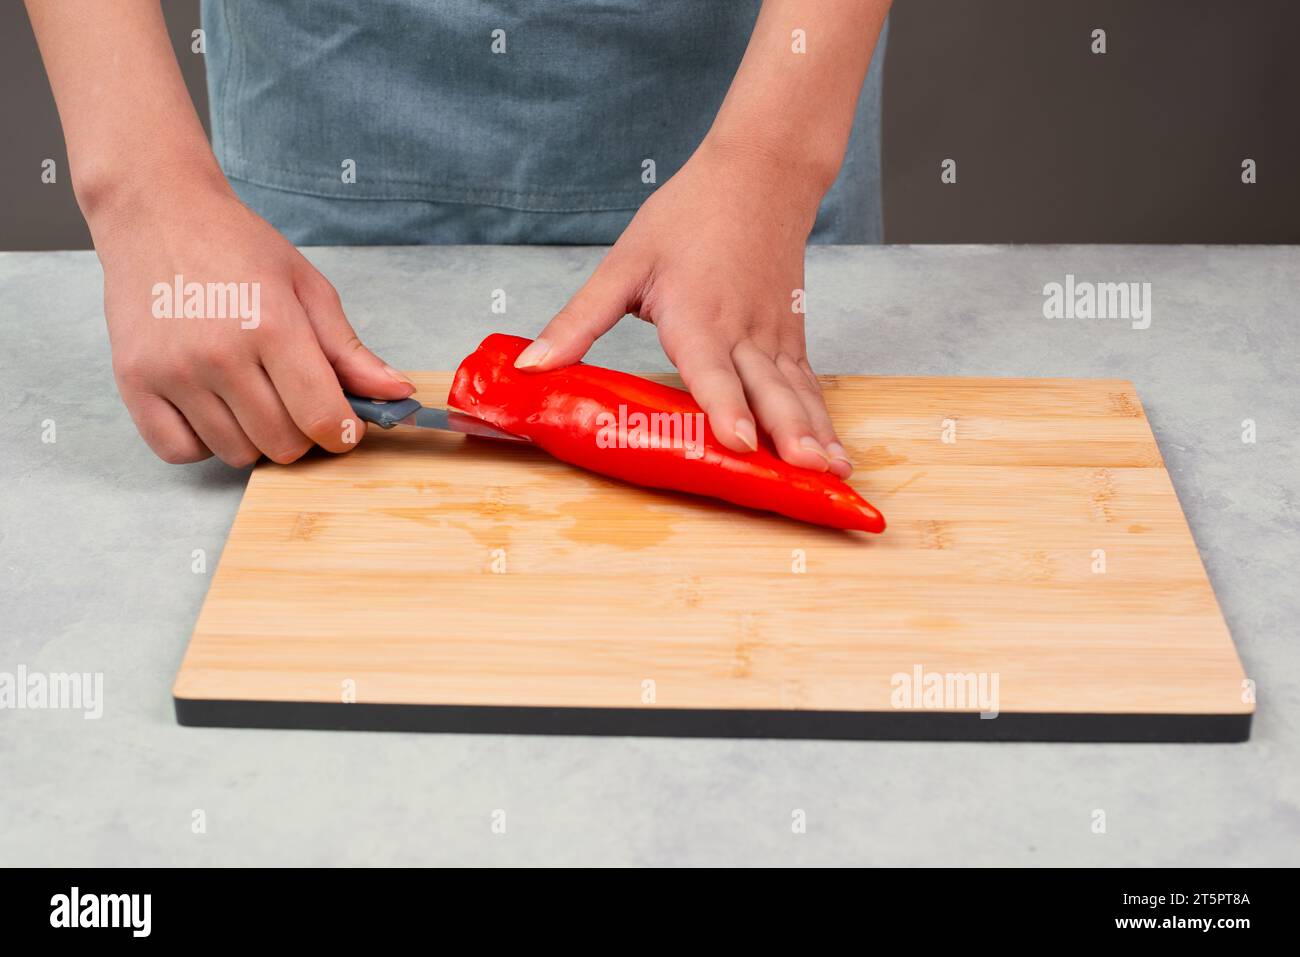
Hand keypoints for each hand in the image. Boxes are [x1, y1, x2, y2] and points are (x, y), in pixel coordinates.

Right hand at [93, 181, 414, 465]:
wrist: (156, 212)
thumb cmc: (235, 245)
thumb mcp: (305, 286)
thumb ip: (349, 349)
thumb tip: (396, 393)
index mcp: (272, 326)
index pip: (321, 418)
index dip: (342, 433)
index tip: (344, 426)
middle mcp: (218, 354)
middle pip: (281, 444)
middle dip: (302, 434)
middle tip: (295, 403)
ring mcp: (172, 372)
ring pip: (235, 454)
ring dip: (254, 438)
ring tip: (251, 395)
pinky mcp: (133, 382)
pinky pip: (180, 451)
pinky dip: (202, 442)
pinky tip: (212, 409)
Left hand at [515, 141, 851, 476]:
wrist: (761, 173)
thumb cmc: (688, 216)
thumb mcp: (625, 264)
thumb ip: (579, 321)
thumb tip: (531, 367)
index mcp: (697, 315)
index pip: (712, 369)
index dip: (725, 406)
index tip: (738, 441)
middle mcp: (743, 330)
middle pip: (769, 390)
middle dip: (788, 434)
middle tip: (805, 470)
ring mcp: (774, 335)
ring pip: (797, 393)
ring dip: (815, 434)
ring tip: (834, 472)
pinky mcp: (792, 336)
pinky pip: (809, 385)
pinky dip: (824, 419)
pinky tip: (836, 454)